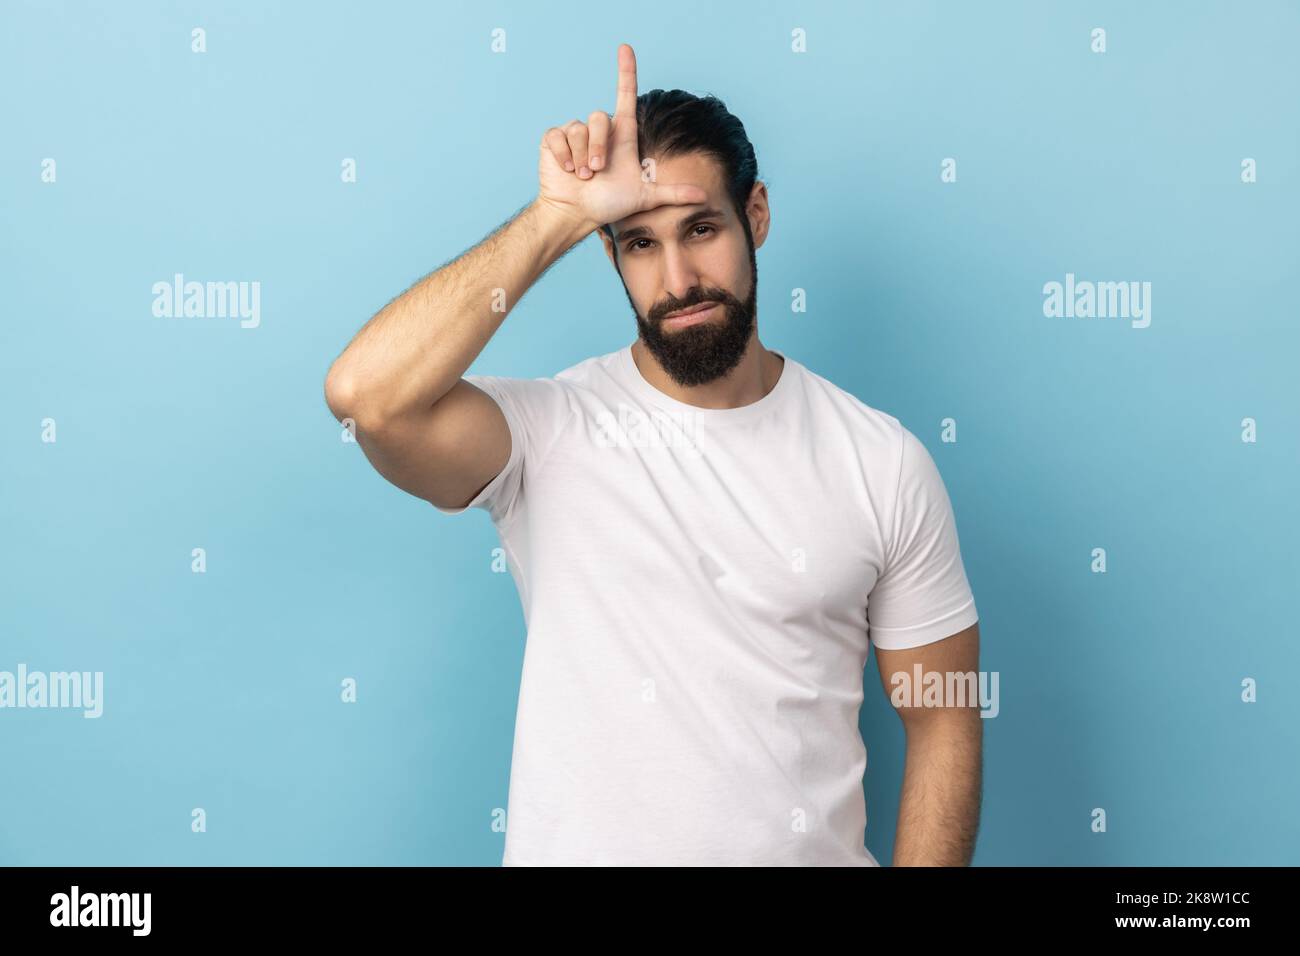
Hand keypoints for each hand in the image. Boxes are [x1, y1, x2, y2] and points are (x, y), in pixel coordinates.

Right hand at [536, 43, 707, 234]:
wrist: (576, 213)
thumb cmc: (608, 204)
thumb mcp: (644, 198)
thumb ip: (672, 193)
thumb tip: (705, 196)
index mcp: (620, 136)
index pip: (625, 96)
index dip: (626, 72)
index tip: (625, 48)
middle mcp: (599, 131)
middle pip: (599, 118)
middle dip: (598, 148)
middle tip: (596, 171)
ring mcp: (575, 133)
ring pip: (579, 129)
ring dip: (581, 155)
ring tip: (582, 175)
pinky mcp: (555, 139)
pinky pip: (557, 136)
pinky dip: (562, 154)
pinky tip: (566, 169)